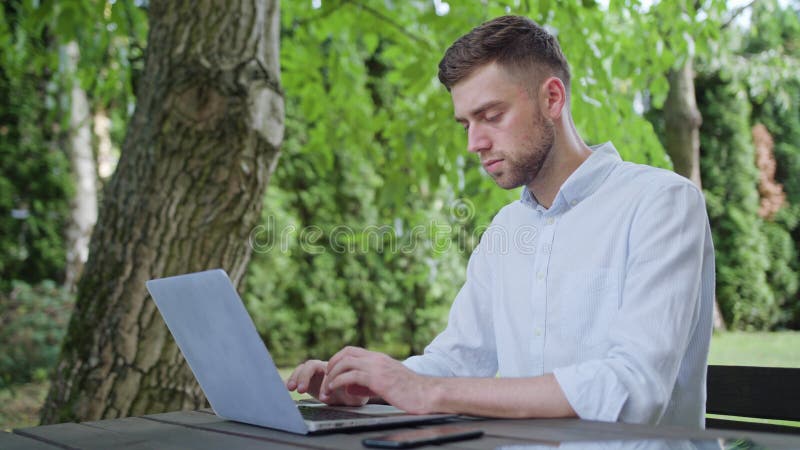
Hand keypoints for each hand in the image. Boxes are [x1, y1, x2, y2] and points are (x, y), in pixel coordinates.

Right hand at [285, 359, 367, 405]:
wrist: (349, 397)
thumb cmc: (354, 395)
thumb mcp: (357, 394)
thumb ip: (353, 390)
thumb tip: (347, 388)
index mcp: (334, 369)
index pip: (325, 369)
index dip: (321, 382)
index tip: (323, 397)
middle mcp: (321, 369)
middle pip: (310, 365)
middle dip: (304, 376)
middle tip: (300, 390)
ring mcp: (312, 375)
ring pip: (301, 370)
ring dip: (294, 378)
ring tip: (290, 389)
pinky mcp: (305, 382)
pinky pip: (294, 379)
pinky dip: (288, 381)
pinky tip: (283, 388)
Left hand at [324, 346, 438, 413]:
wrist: (426, 394)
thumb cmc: (410, 391)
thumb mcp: (389, 381)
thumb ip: (373, 380)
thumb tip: (356, 387)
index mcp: (379, 358)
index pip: (352, 351)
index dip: (338, 359)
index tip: (331, 371)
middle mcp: (377, 359)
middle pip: (346, 353)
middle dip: (331, 365)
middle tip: (325, 379)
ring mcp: (377, 367)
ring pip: (345, 363)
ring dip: (332, 375)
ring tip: (327, 387)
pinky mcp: (377, 379)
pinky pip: (351, 376)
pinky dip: (338, 381)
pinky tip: (334, 389)